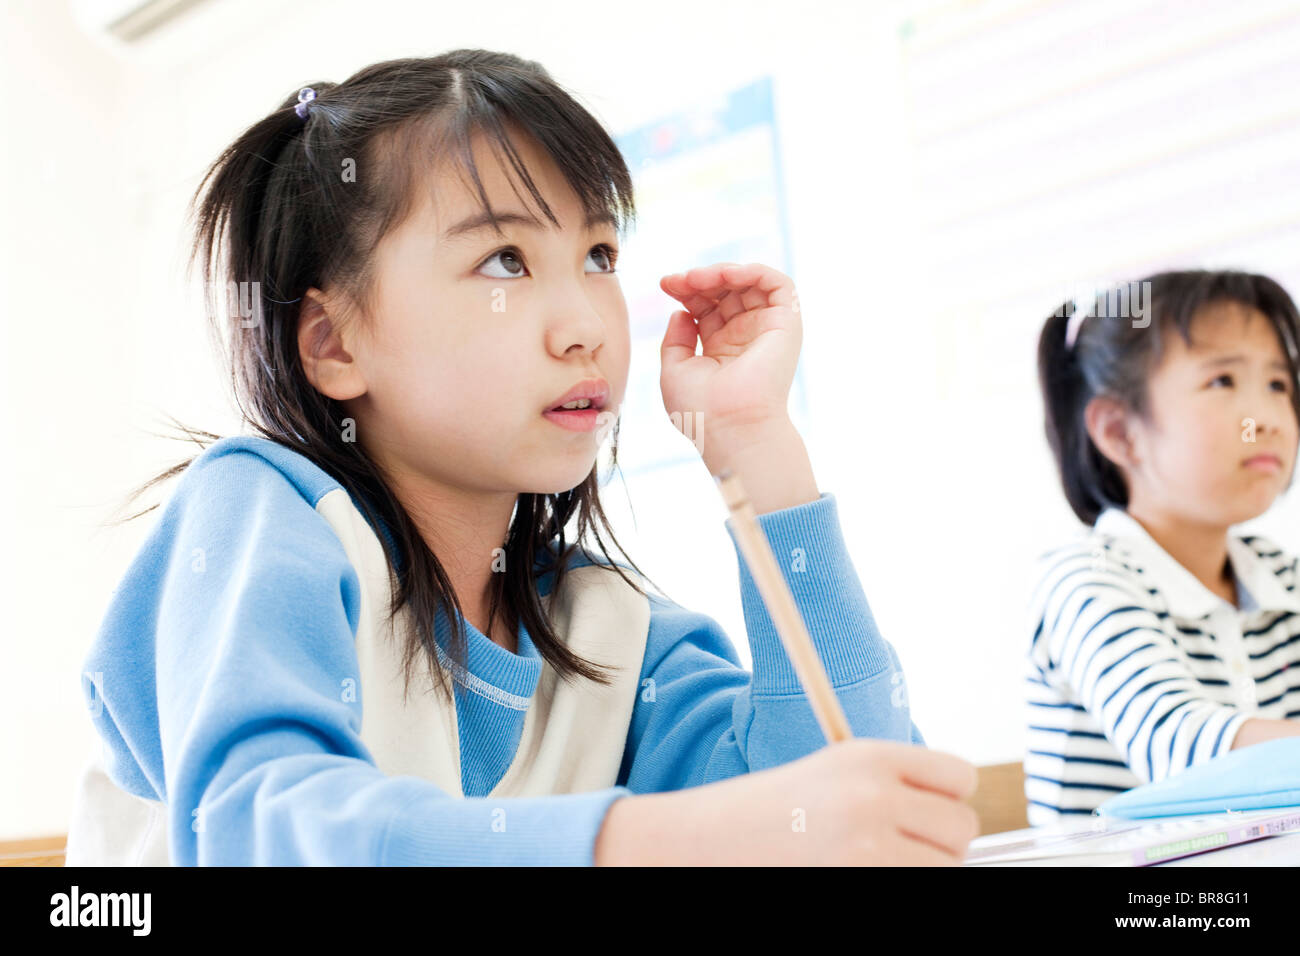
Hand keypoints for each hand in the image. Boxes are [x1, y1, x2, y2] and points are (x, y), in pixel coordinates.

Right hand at [595, 739, 979, 865]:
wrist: (712, 840)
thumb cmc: (774, 809)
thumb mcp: (835, 771)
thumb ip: (895, 781)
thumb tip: (958, 813)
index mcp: (869, 757)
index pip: (960, 777)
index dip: (948, 797)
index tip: (926, 810)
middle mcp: (874, 799)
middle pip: (962, 828)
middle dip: (940, 842)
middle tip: (900, 845)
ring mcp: (869, 849)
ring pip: (947, 868)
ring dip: (923, 869)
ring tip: (876, 860)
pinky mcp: (860, 884)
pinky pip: (915, 888)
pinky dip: (901, 884)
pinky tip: (864, 874)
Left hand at [659, 262, 801, 443]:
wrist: (731, 427)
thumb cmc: (701, 410)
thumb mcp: (675, 370)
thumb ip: (675, 340)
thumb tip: (681, 312)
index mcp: (720, 347)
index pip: (706, 305)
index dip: (687, 289)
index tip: (665, 284)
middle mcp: (745, 336)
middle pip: (725, 291)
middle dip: (700, 279)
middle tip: (678, 281)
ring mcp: (766, 329)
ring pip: (750, 282)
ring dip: (723, 272)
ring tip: (697, 278)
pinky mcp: (786, 325)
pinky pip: (778, 284)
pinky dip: (753, 270)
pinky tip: (726, 275)